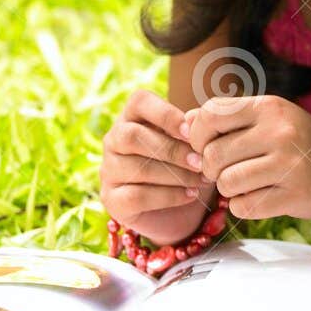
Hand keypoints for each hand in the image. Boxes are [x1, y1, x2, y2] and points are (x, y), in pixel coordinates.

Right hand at [100, 89, 210, 234]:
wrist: (177, 209)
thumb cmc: (184, 165)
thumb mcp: (192, 144)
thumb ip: (193, 128)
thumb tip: (195, 118)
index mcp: (132, 116)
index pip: (139, 102)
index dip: (165, 114)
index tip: (191, 132)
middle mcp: (114, 140)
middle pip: (132, 136)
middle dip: (172, 150)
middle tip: (201, 162)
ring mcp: (109, 170)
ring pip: (137, 168)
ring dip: (176, 175)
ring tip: (201, 180)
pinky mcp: (111, 199)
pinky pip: (136, 196)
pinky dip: (169, 196)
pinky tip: (190, 194)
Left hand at [184, 94, 310, 220]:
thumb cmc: (298, 143)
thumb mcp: (269, 119)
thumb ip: (227, 119)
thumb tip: (183, 123)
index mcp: (270, 107)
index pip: (210, 115)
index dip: (198, 135)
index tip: (207, 146)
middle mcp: (281, 131)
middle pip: (213, 154)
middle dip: (210, 169)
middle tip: (222, 172)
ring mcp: (290, 164)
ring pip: (226, 183)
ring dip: (227, 189)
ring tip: (243, 184)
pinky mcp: (294, 195)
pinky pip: (244, 207)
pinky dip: (243, 207)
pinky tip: (258, 197)